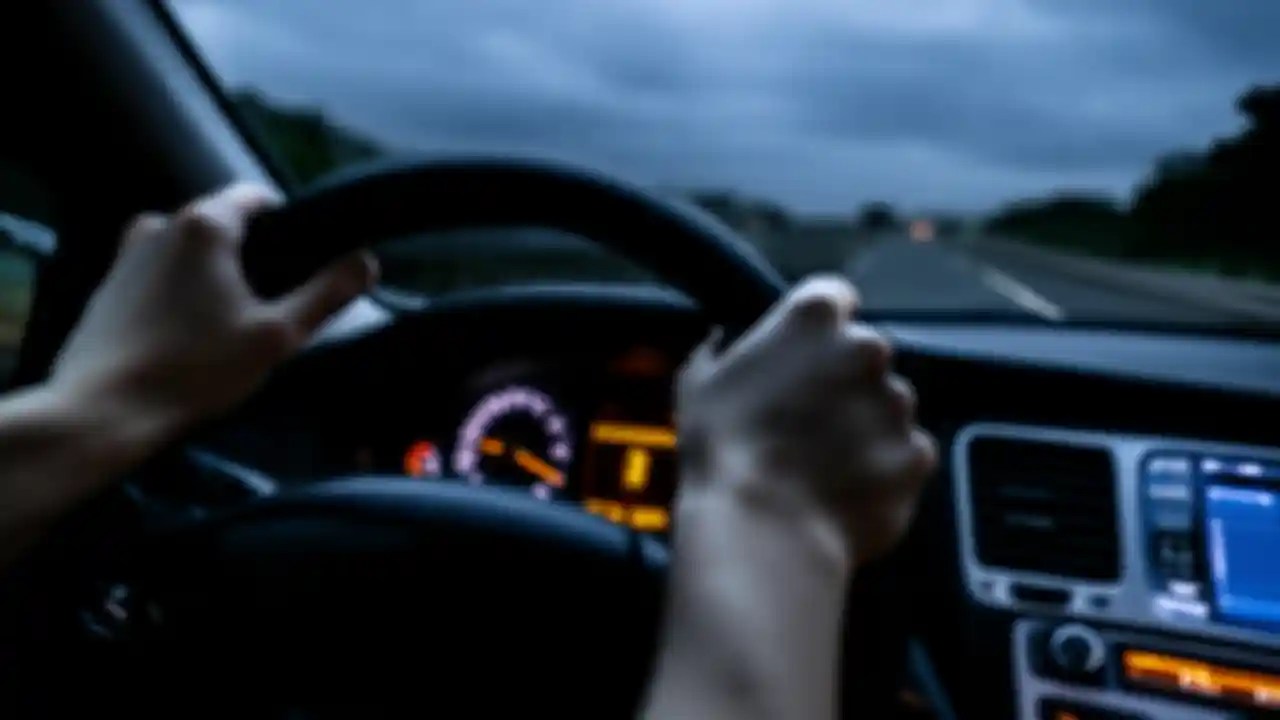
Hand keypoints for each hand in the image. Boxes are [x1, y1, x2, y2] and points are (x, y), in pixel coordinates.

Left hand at [50, 183, 377, 445]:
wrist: (103, 410)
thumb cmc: (195, 370)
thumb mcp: (277, 336)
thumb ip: (327, 294)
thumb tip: (367, 262)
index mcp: (205, 225)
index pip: (257, 197)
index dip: (288, 224)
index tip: (302, 264)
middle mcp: (160, 224)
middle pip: (223, 225)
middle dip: (250, 257)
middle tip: (269, 307)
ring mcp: (127, 254)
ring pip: (190, 252)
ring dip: (213, 277)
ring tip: (228, 327)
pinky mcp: (108, 286)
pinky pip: (160, 275)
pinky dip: (180, 294)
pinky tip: (188, 339)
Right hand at [676, 274, 935, 565]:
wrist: (762, 529)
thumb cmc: (723, 450)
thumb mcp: (697, 385)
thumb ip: (717, 351)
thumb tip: (720, 341)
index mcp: (814, 317)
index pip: (833, 297)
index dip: (817, 329)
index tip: (803, 355)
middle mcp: (867, 348)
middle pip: (864, 354)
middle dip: (842, 380)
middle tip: (805, 419)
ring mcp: (899, 403)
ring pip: (887, 406)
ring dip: (863, 425)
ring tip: (822, 464)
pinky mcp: (917, 454)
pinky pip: (904, 455)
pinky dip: (883, 469)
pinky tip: (844, 490)